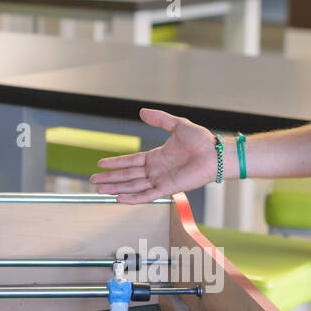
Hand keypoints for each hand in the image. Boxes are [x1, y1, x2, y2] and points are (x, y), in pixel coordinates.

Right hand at [90, 108, 217, 201]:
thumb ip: (159, 119)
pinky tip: (119, 198)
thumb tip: (141, 112)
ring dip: (117, 188)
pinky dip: (133, 198)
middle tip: (94, 181)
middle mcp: (156, 170)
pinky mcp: (168, 188)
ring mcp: (161, 180)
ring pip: (133, 186)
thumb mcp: (177, 125)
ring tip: (101, 190)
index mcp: (157, 157)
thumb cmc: (201, 140)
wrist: (216, 154)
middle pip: (127, 175)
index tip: (101, 163)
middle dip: (110, 178)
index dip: (116, 162)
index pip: (131, 161)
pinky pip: (147, 195)